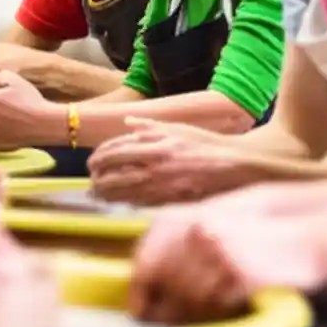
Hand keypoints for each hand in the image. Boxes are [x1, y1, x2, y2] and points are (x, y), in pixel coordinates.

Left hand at [88, 122, 255, 204]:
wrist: (236, 165)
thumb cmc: (206, 144)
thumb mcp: (177, 128)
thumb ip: (149, 127)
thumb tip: (127, 123)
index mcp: (157, 145)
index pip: (117, 151)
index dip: (100, 157)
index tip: (92, 162)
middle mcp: (158, 166)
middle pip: (116, 175)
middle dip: (98, 179)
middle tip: (91, 179)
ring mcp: (165, 186)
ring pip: (126, 193)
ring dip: (108, 194)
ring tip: (98, 193)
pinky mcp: (173, 201)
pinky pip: (143, 203)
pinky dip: (128, 202)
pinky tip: (120, 202)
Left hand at [130, 213, 326, 324]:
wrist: (312, 235)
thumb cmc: (263, 233)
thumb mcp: (217, 225)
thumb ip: (184, 247)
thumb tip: (151, 283)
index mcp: (188, 218)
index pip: (146, 259)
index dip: (139, 289)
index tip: (138, 309)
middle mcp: (199, 233)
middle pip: (167, 284)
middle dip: (166, 307)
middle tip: (167, 323)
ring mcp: (220, 252)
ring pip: (191, 297)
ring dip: (194, 312)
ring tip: (205, 314)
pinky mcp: (241, 273)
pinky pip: (217, 304)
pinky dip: (219, 312)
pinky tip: (228, 308)